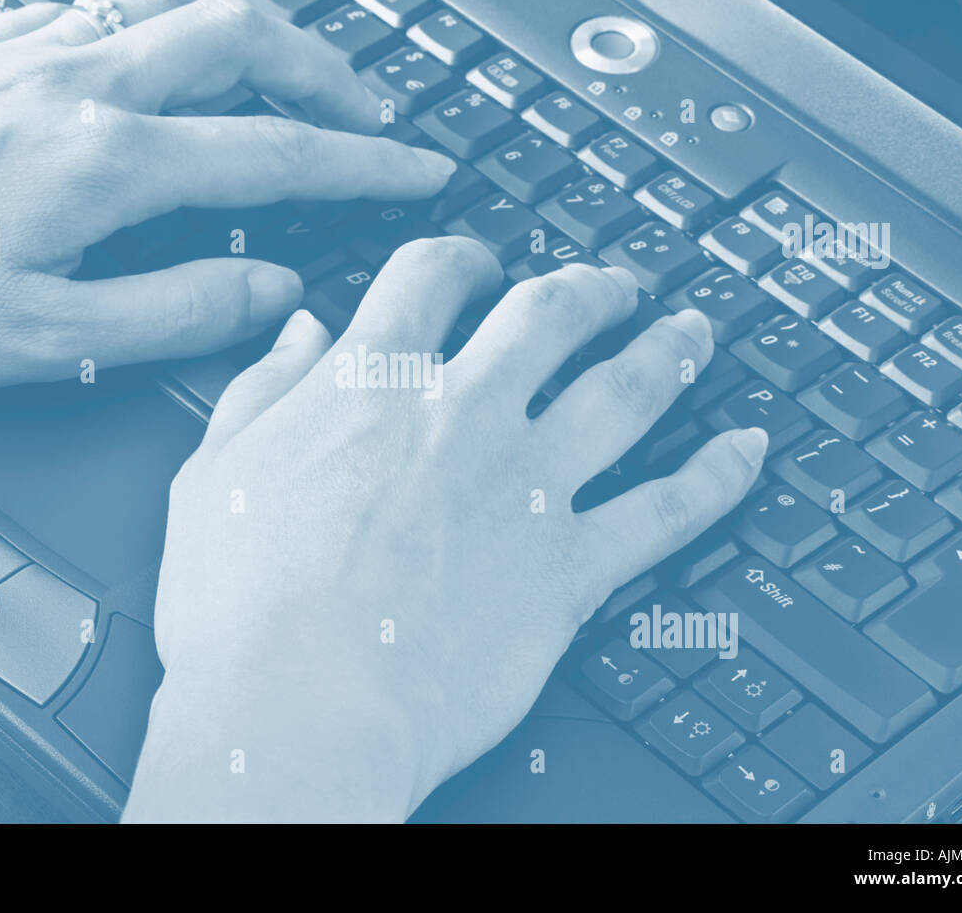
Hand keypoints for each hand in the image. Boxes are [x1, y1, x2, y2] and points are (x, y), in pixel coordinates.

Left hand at [0, 0, 454, 395]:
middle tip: (364, 114)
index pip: (279, 148)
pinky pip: (102, 6)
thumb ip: (177, 309)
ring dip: (251, 38)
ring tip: (283, 80)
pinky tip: (160, 63)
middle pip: (242, 36)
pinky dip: (164, 27)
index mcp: (109, 161)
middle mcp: (80, 83)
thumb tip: (270, 285)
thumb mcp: (45, 339)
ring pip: (174, 4)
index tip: (420, 167)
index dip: (367, 161)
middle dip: (325, 71)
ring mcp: (30, 52)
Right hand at [125, 238, 767, 821]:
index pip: (433, 277)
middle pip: (552, 314)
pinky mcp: (572, 568)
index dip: (461, 257)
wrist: (300, 704)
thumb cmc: (241, 606)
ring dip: (670, 349)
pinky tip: (748, 449)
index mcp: (374, 383)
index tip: (473, 264)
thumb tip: (299, 328)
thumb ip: (263, 387)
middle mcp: (465, 416)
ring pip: (627, 389)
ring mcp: (529, 487)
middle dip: (588, 287)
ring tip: (694, 329)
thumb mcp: (214, 472)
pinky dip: (720, 474)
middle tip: (609, 284)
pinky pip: (670, 508)